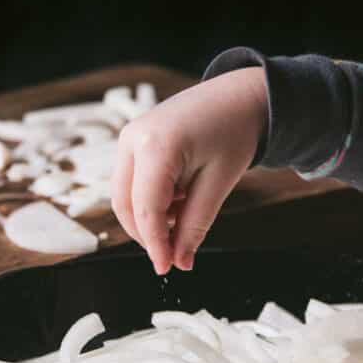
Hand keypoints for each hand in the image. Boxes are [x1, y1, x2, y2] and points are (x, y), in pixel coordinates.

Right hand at [111, 68, 268, 274]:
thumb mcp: (220, 182)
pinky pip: (131, 180)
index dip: (155, 244)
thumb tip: (180, 261)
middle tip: (174, 252)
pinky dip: (150, 198)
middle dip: (146, 233)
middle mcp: (133, 138)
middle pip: (124, 205)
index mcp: (157, 146)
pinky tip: (180, 194)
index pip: (146, 209)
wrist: (238, 95)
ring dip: (149, 215)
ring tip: (187, 209)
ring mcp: (129, 136)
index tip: (167, 268)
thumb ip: (196, 224)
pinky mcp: (133, 138)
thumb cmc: (235, 132)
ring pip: (124, 194)